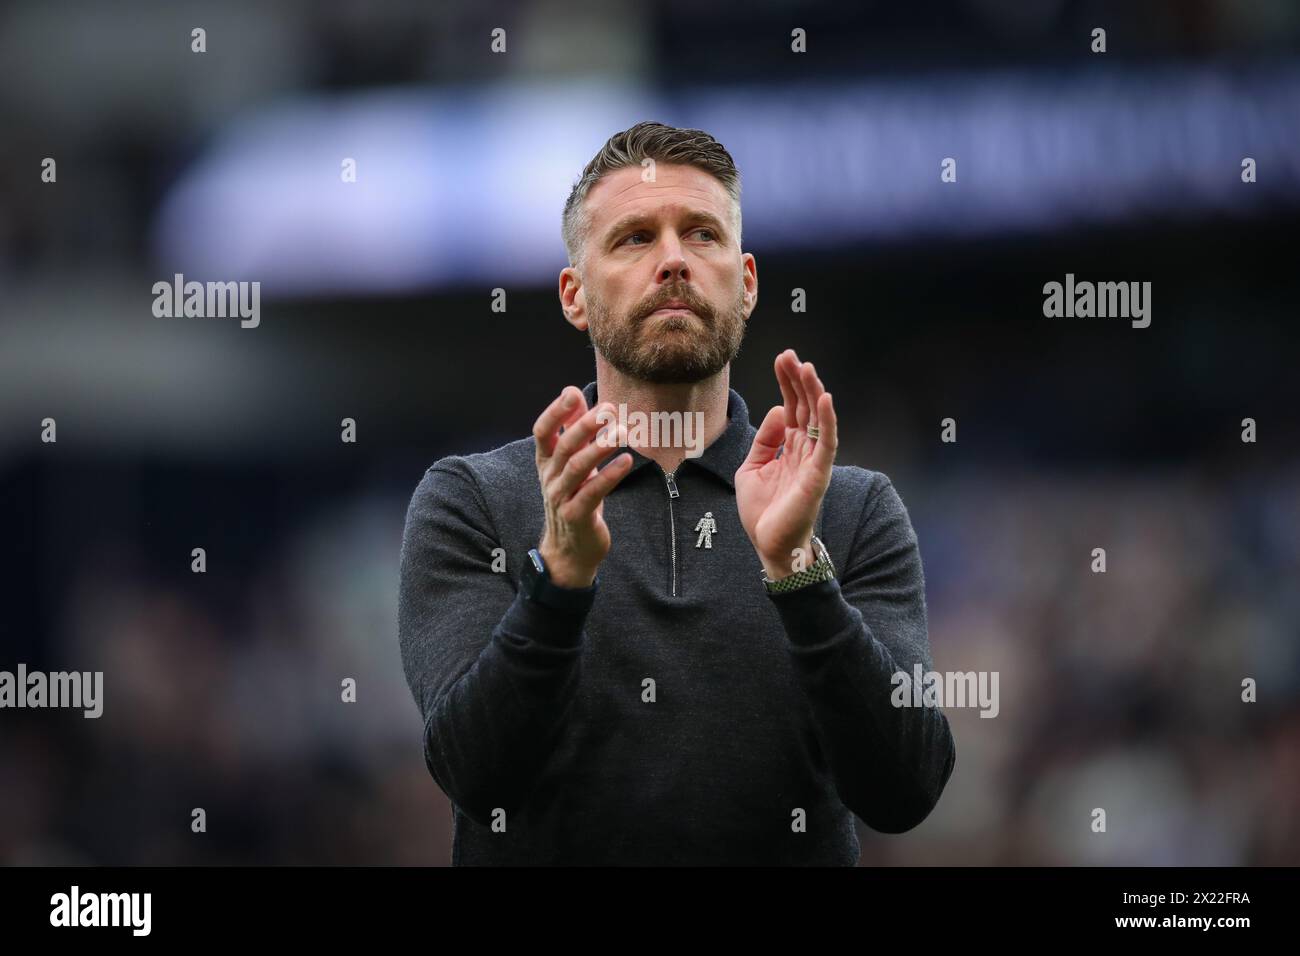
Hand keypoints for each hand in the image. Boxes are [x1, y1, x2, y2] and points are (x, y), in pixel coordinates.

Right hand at [533, 386, 632, 587]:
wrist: (570, 549)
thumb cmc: (574, 498)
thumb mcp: (571, 463)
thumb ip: (572, 431)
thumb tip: (573, 394)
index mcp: (546, 462)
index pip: (542, 432)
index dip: (555, 412)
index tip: (572, 393)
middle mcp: (549, 478)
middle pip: (564, 447)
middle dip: (585, 426)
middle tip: (608, 409)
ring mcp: (560, 498)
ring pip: (577, 468)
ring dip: (600, 447)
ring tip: (621, 431)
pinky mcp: (576, 516)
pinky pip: (593, 493)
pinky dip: (610, 476)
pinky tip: (627, 461)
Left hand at [735, 349, 837, 579]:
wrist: (769, 544)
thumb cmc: (762, 511)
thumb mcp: (752, 467)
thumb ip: (765, 440)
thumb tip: (778, 409)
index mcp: (789, 446)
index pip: (792, 406)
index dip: (787, 382)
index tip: (781, 359)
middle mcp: (804, 449)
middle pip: (805, 406)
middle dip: (798, 379)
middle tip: (790, 355)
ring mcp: (813, 461)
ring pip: (818, 419)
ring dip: (814, 392)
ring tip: (806, 368)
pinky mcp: (818, 474)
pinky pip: (827, 443)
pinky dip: (828, 420)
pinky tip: (823, 398)